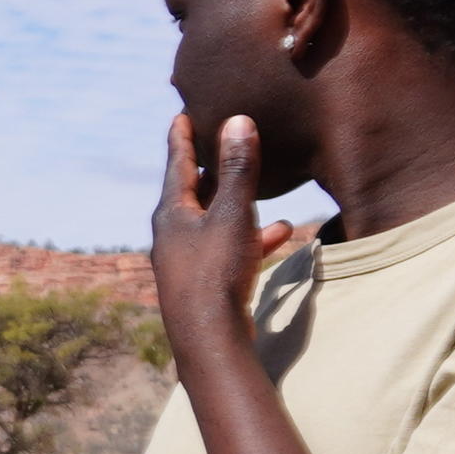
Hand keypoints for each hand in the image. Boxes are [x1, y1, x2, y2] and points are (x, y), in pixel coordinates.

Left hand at [150, 109, 302, 348]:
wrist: (208, 338)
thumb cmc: (216, 271)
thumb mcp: (232, 214)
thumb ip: (238, 169)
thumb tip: (237, 121)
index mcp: (171, 213)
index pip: (177, 163)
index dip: (183, 137)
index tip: (181, 115)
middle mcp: (172, 234)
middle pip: (193, 192)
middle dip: (210, 168)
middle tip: (217, 144)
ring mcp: (186, 260)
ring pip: (215, 221)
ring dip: (239, 204)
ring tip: (262, 189)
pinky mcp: (204, 282)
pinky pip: (229, 248)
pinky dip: (252, 237)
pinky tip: (283, 234)